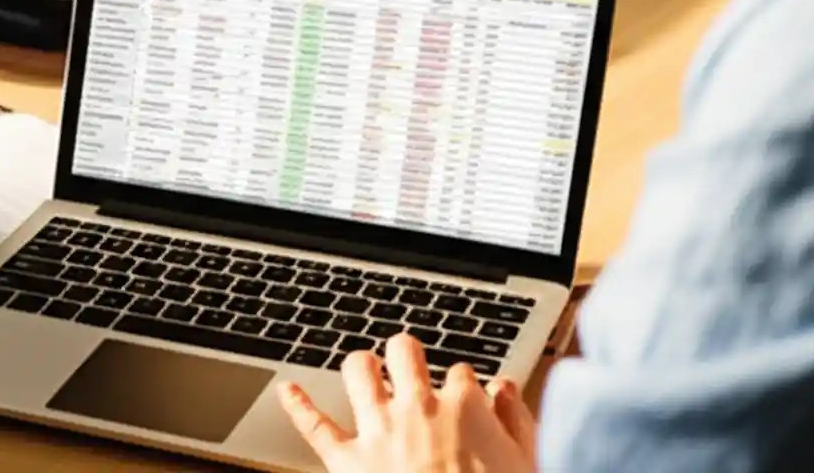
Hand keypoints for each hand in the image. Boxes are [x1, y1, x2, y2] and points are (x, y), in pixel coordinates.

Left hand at [277, 333, 536, 471]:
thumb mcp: (526, 462)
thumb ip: (517, 420)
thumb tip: (505, 388)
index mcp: (464, 406)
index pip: (461, 373)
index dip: (460, 385)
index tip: (463, 398)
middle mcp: (417, 407)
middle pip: (405, 352)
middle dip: (405, 353)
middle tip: (407, 363)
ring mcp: (379, 430)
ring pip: (359, 371)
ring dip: (361, 366)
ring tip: (363, 367)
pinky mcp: (347, 460)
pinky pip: (316, 426)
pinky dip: (298, 406)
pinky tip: (287, 391)